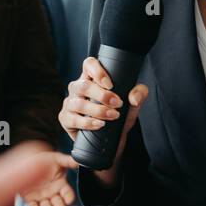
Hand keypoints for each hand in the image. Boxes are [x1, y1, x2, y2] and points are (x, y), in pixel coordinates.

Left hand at [18, 150, 77, 205]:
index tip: (68, 200)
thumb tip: (78, 161)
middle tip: (57, 205)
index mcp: (60, 185)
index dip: (69, 198)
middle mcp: (52, 193)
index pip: (68, 194)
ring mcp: (42, 197)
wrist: (25, 160)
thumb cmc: (43, 160)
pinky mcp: (30, 199)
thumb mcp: (56, 158)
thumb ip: (67, 161)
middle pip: (59, 204)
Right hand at [58, 55, 147, 184]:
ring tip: (113, 116)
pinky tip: (99, 125)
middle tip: (118, 104)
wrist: (111, 141)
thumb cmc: (119, 116)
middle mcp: (78, 88)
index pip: (89, 64)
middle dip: (102, 95)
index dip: (97, 70)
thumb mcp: (132, 104)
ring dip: (97, 110)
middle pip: (83, 85)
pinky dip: (87, 122)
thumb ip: (139, 94)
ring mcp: (69, 103)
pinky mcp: (65, 118)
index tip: (110, 84)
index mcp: (91, 78)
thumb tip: (133, 98)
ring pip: (77, 103)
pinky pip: (73, 119)